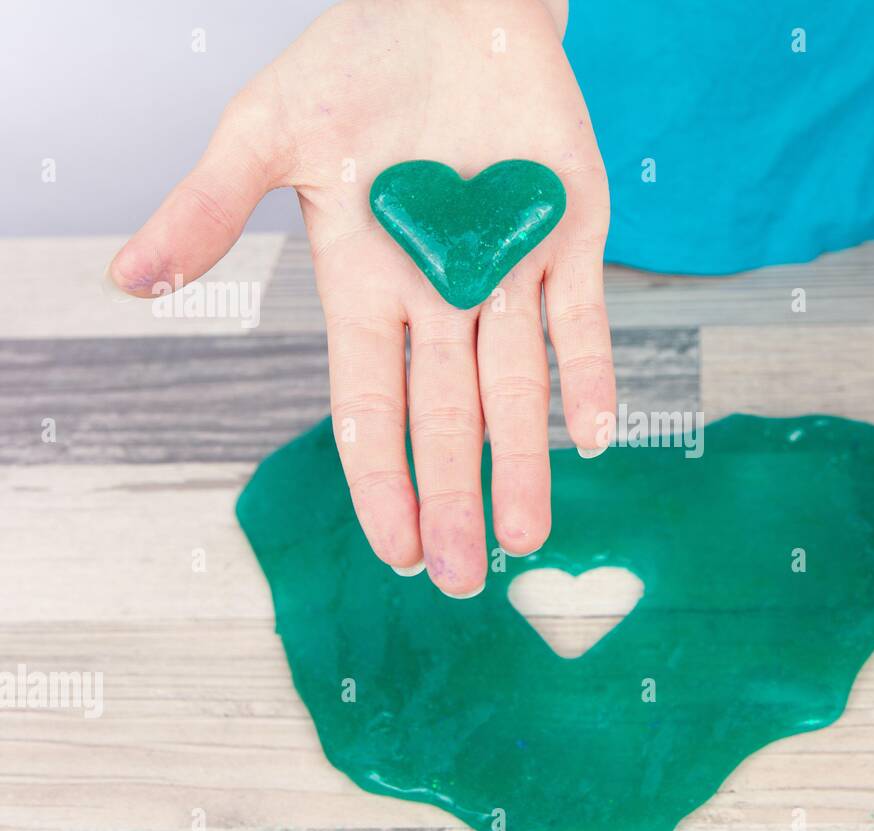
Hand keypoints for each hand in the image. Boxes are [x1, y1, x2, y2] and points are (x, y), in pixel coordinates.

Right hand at [106, 0, 614, 595]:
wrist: (453, 7)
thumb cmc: (357, 66)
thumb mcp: (267, 131)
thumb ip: (210, 207)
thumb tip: (128, 281)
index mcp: (366, 286)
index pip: (370, 403)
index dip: (382, 477)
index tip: (395, 547)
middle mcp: (439, 299)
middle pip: (446, 416)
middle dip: (453, 496)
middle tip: (459, 577)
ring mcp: (507, 273)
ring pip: (516, 388)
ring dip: (522, 462)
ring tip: (523, 538)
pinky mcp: (569, 239)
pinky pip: (582, 321)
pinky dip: (589, 375)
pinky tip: (592, 438)